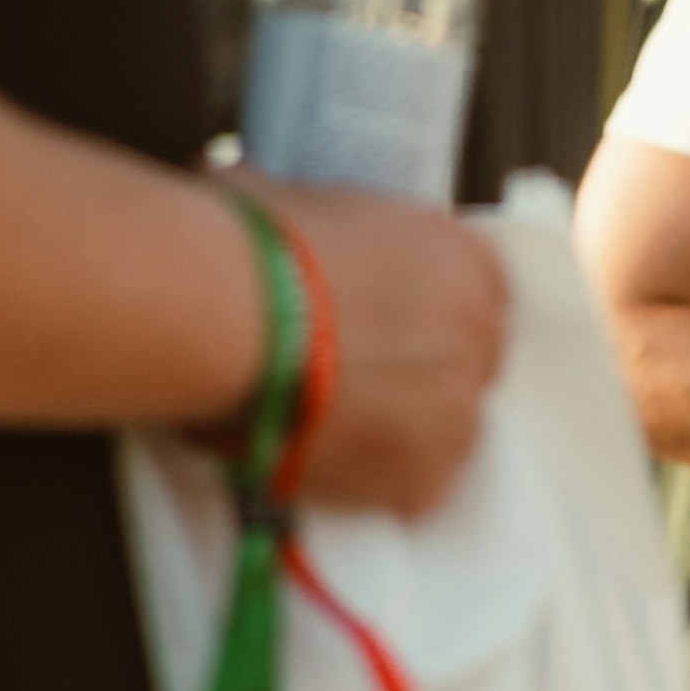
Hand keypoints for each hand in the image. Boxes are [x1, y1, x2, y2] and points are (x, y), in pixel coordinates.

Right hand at [247, 182, 509, 516]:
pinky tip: (324, 458)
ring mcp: (457, 413)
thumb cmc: (243, 241)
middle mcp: (478, 335)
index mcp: (462, 258)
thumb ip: (332, 231)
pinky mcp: (421, 479)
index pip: (478, 296)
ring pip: (448, 433)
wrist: (211, 313)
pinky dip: (373, 481)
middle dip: (421, 373)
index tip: (392, 329)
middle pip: (469, 366)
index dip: (430, 315)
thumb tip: (286, 222)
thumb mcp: (299, 201)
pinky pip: (412, 489)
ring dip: (402, 432)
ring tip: (330, 423)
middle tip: (355, 379)